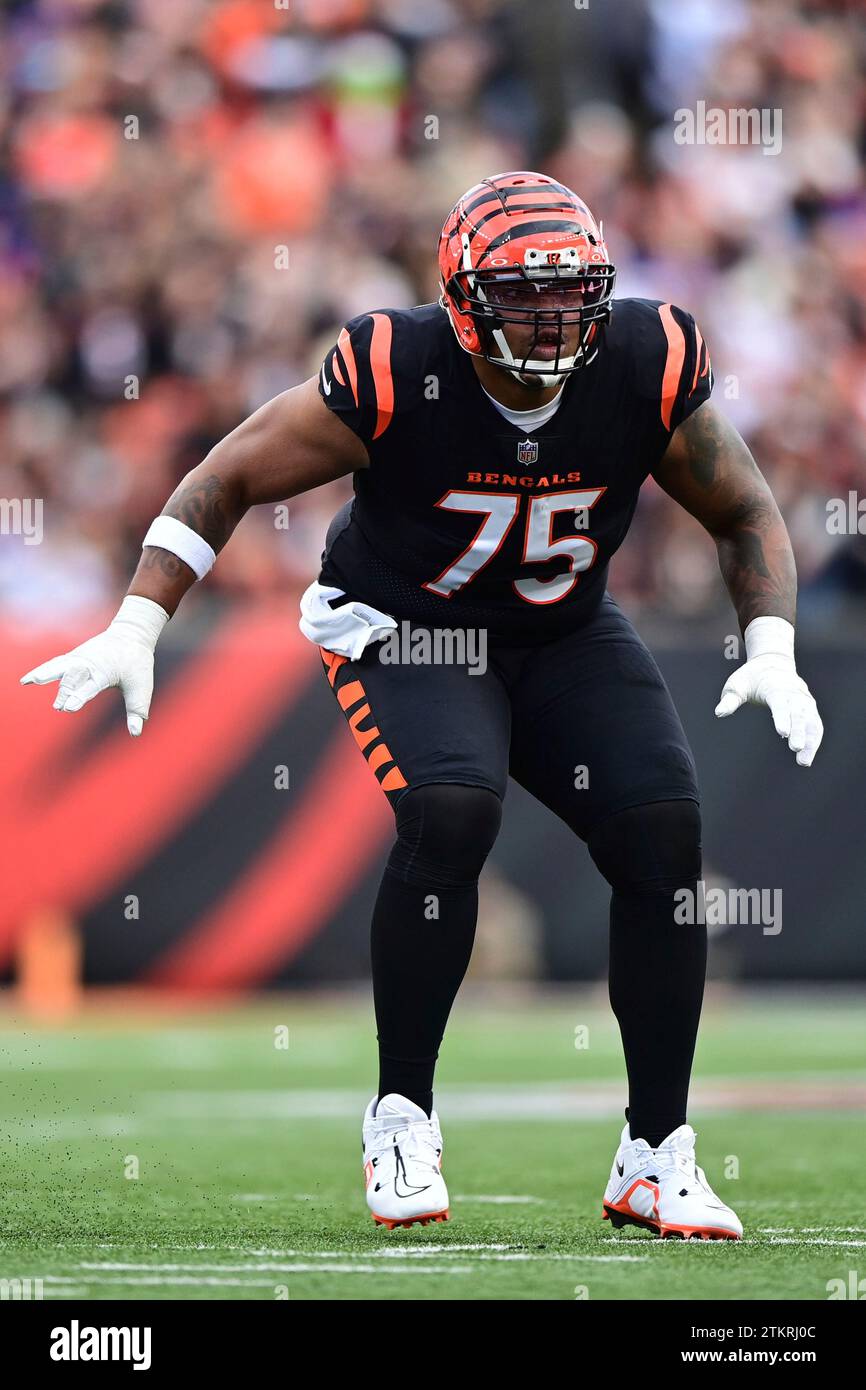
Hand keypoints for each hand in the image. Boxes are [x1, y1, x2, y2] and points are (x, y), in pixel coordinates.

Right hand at [20, 595, 168, 736]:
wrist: (131, 635)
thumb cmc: (137, 663)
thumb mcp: (141, 687)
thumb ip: (136, 710)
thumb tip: (135, 733)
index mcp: (105, 671)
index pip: (90, 686)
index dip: (80, 696)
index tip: (68, 707)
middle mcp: (89, 664)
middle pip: (72, 677)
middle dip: (64, 691)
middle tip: (58, 706)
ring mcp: (80, 658)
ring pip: (60, 667)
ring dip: (45, 674)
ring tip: (28, 682)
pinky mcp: (74, 657)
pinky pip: (56, 664)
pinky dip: (43, 669)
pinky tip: (29, 679)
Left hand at [715, 617, 822, 766]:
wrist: (773, 665)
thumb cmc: (751, 678)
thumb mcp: (737, 685)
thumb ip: (730, 700)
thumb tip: (719, 713)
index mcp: (776, 687)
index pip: (780, 703)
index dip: (782, 717)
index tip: (783, 732)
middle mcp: (794, 694)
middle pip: (799, 714)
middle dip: (799, 732)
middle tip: (796, 749)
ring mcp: (805, 701)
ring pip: (811, 721)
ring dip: (810, 741)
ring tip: (804, 761)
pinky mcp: (810, 709)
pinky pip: (815, 725)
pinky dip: (814, 740)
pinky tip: (808, 756)